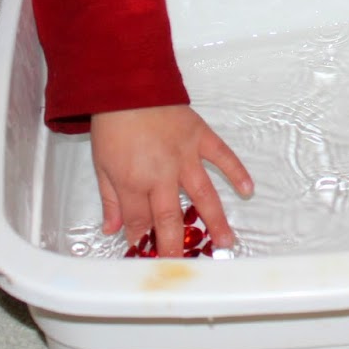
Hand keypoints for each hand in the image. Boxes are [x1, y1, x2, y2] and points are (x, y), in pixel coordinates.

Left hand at [89, 104, 252, 255]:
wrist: (127, 84)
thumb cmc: (112, 124)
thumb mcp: (101, 164)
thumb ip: (111, 200)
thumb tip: (113, 229)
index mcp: (133, 181)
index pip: (139, 221)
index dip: (142, 239)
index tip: (146, 251)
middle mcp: (161, 174)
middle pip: (170, 218)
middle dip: (175, 244)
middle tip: (185, 264)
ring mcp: (184, 156)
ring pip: (202, 195)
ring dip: (215, 220)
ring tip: (225, 243)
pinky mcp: (200, 137)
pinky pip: (222, 157)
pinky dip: (236, 173)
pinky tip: (247, 190)